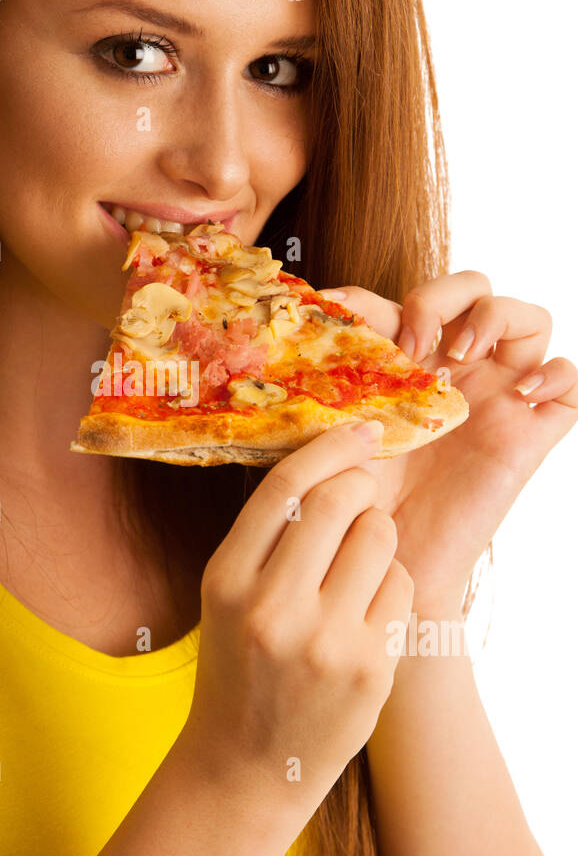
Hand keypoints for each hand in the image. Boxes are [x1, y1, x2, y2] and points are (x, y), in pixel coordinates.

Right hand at [180, 421, 413, 814]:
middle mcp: (271, 607)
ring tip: (358, 564)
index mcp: (226, 579)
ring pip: (380, 538)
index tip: (357, 432)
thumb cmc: (239, 670)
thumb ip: (266, 538)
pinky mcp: (368, 668)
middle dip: (361, 485)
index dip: (329, 448)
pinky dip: (390, 585)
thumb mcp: (227, 597)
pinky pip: (400, 588)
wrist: (244, 768)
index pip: (285, 487)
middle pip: (340, 502)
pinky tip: (366, 611)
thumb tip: (328, 463)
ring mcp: (323, 641)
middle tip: (364, 491)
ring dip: (378, 536)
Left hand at [319, 271, 577, 611]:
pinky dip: (556, 374)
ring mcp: (498, 401)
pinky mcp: (530, 437)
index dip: (370, 296)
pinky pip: (572, 386)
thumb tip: (304, 324)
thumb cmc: (353, 506)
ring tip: (462, 353)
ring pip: (531, 321)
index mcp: (406, 367)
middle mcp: (457, 375)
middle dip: (444, 296)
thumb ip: (326, 384)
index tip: (332, 309)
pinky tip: (519, 394)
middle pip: (475, 291)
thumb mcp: (329, 434)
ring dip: (498, 317)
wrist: (385, 565)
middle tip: (413, 344)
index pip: (399, 303)